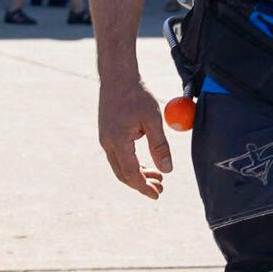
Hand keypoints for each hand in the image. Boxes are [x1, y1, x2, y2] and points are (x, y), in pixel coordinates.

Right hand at [97, 73, 172, 197]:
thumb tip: (167, 170)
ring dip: (137, 176)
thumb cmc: (136, 94)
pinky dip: (131, 165)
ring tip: (158, 178)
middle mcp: (108, 143)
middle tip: (161, 189)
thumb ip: (159, 146)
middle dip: (141, 184)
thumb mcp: (153, 119)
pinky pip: (118, 157)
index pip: (131, 173)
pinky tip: (146, 165)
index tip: (157, 195)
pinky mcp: (107, 134)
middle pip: (123, 174)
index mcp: (118, 141)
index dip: (144, 187)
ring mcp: (105, 139)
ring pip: (120, 167)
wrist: (117, 76)